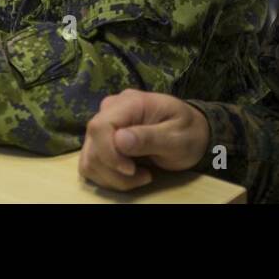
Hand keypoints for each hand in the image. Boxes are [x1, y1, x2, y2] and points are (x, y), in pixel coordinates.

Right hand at [78, 89, 210, 190]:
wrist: (190, 133)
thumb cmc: (187, 132)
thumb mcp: (177, 137)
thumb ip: (150, 137)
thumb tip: (119, 140)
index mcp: (130, 102)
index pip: (100, 126)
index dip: (109, 153)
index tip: (131, 170)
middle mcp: (110, 109)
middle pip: (92, 144)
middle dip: (114, 170)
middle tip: (144, 177)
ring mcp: (104, 124)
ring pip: (89, 158)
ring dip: (111, 176)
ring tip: (140, 176)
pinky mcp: (101, 140)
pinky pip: (91, 162)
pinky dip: (107, 176)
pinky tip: (128, 176)